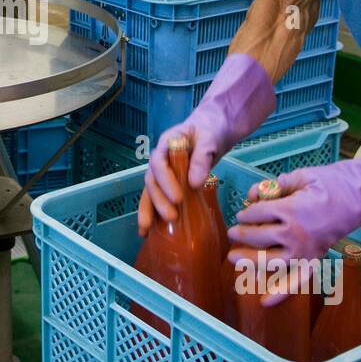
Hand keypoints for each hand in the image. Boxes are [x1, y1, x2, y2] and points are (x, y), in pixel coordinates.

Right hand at [138, 117, 233, 235]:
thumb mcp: (210, 139)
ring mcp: (163, 171)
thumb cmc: (211, 129)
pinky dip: (151, 213)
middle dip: (158, 200)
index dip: (166, 181)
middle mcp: (160, 159)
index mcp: (167, 143)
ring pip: (150, 191)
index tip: (178, 198)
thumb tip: (194, 183)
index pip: (159, 163)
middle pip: (152, 180)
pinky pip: (158, 197)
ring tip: (146, 230)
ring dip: (148, 210)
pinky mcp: (169, 182)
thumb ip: (201, 158)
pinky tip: (147, 232)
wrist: (214, 128)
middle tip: (172, 216)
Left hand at [226, 166, 360, 305]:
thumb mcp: (299, 177)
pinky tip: (264, 302)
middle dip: (242, 235)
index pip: (257, 214)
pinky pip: (296, 280)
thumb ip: (275, 185)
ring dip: (250, 262)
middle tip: (233, 233)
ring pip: (270, 261)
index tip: (242, 214)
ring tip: (233, 258)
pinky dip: (281, 293)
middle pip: (259, 238)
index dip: (246, 214)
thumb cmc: (327, 184)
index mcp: (290, 211)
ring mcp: (304, 251)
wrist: (356, 200)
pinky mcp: (313, 260)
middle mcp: (294, 234)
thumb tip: (253, 194)